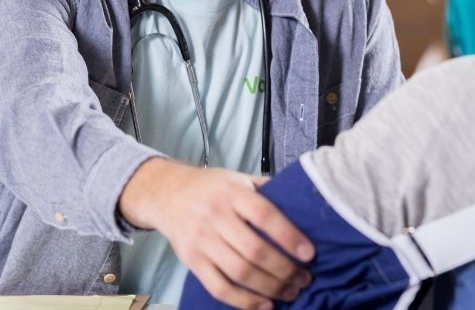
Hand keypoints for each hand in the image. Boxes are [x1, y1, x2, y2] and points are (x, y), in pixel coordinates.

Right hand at [119, 158, 313, 308]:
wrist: (166, 193)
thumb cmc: (211, 187)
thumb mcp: (237, 178)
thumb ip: (265, 189)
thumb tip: (302, 200)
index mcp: (232, 192)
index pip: (264, 215)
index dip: (289, 236)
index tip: (309, 254)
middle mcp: (215, 216)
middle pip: (254, 250)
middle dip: (284, 270)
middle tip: (304, 279)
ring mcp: (201, 240)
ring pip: (239, 272)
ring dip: (270, 287)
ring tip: (290, 292)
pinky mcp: (192, 261)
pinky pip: (219, 287)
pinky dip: (244, 301)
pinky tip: (265, 305)